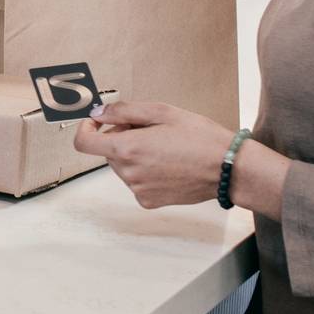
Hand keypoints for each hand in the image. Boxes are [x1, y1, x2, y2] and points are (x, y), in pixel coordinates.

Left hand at [72, 100, 238, 209]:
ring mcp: (138, 190)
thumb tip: (98, 112)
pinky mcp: (149, 202)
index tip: (98, 122)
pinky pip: (136, 182)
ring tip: (164, 147)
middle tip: (150, 129)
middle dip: (121, 137)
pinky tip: (168, 164)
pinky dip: (145, 171)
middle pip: (108, 152)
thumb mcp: (162, 112)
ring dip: (134, 155)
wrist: (228, 169)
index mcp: (128, 148)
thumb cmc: (200, 137)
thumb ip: (123, 111)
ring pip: (123, 167)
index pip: (84, 143)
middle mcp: (129, 173)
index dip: (86, 129)